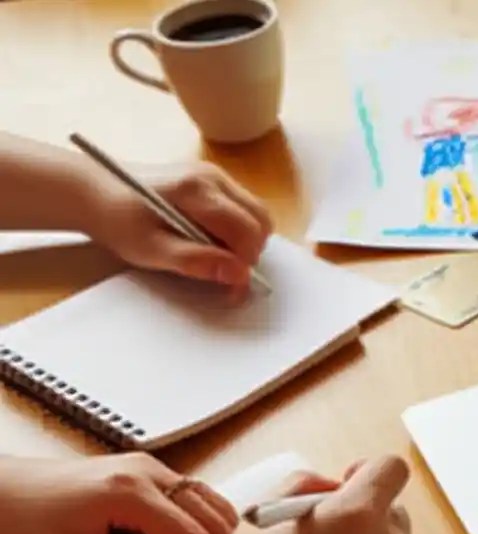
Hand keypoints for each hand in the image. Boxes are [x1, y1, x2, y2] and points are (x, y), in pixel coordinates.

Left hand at [0, 454, 235, 533]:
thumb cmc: (16, 525)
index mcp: (129, 494)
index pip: (191, 533)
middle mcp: (143, 472)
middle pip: (207, 508)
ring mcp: (142, 466)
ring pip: (203, 494)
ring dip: (222, 524)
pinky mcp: (136, 469)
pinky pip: (187, 489)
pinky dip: (205, 512)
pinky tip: (207, 533)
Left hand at [84, 162, 271, 285]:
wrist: (92, 190)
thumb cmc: (117, 220)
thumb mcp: (150, 249)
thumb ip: (196, 261)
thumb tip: (239, 275)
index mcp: (198, 191)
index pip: (247, 230)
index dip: (246, 264)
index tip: (231, 289)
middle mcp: (214, 177)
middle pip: (260, 219)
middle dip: (250, 253)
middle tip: (224, 275)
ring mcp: (215, 175)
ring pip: (255, 213)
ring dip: (246, 242)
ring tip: (215, 257)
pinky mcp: (212, 179)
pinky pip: (242, 208)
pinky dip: (237, 230)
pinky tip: (208, 240)